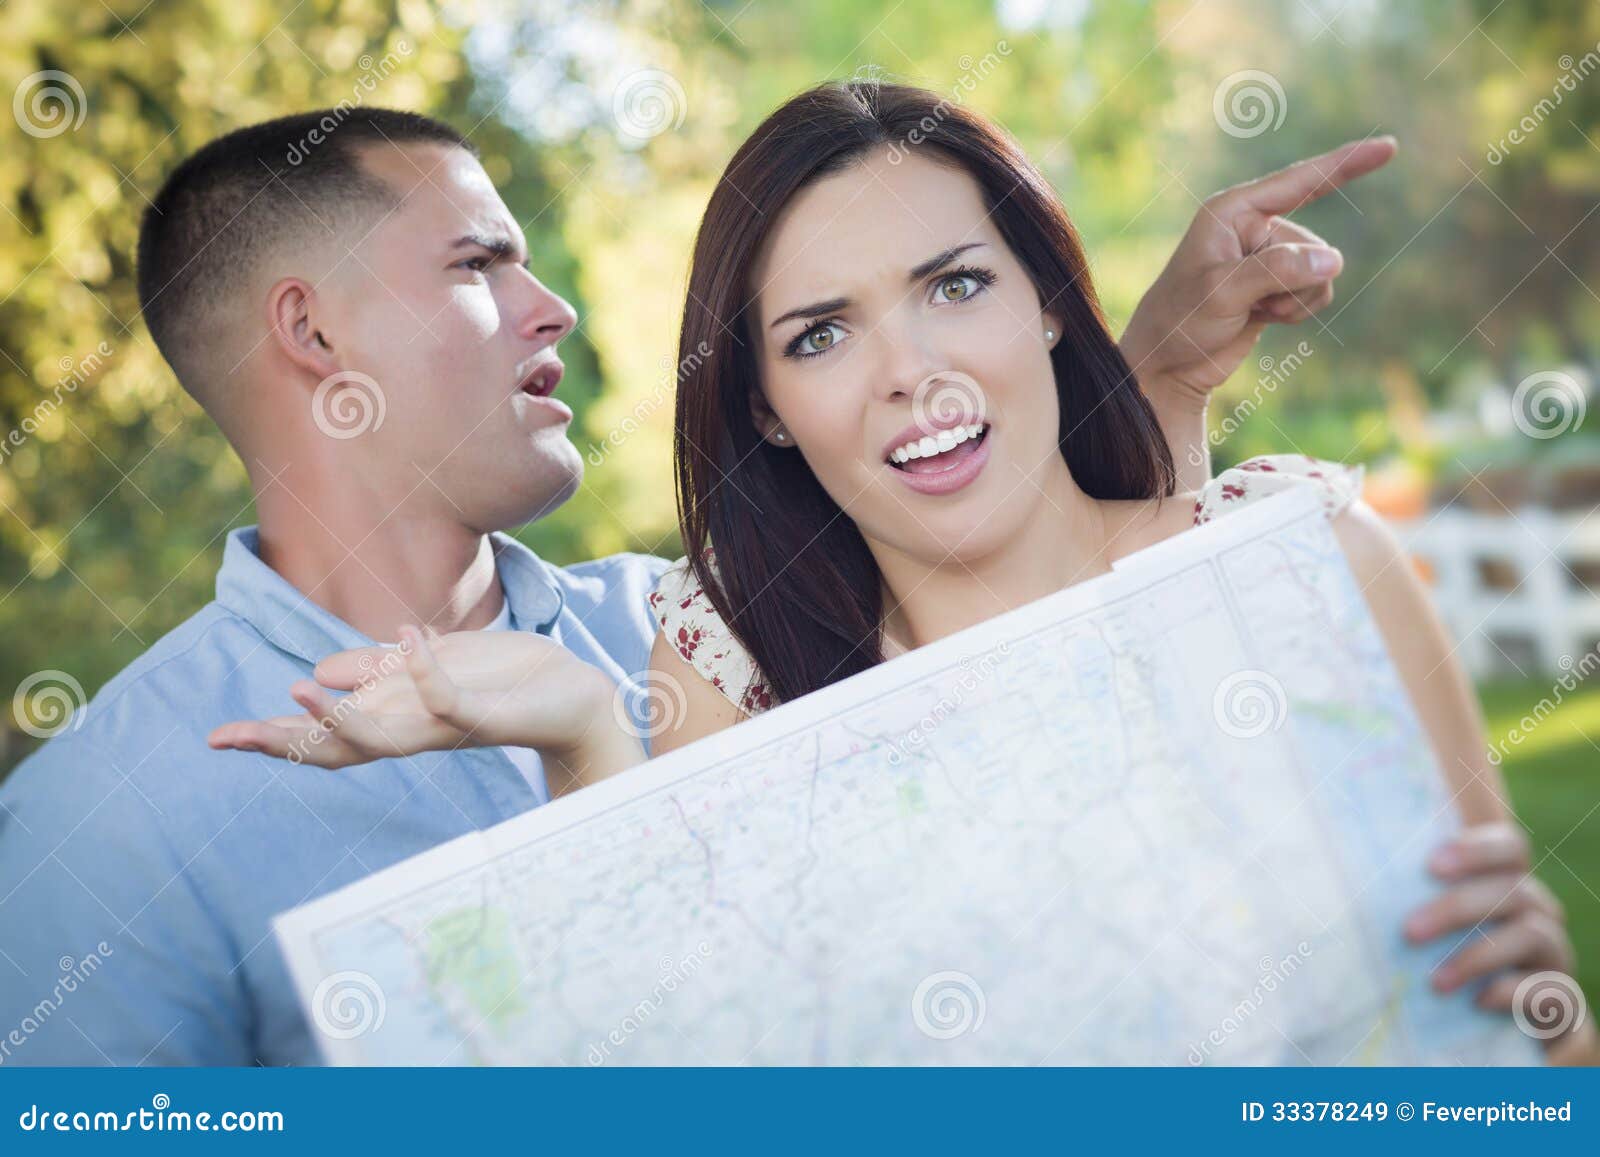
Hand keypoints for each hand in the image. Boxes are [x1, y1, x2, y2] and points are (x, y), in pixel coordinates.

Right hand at [209, 626, 643, 789]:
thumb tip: (318, 673)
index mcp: (400, 718)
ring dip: (344, 715)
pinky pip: (450, 702)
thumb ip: (379, 670)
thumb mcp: (432, 663)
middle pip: (340, 749)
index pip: (328, 736)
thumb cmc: (503, 679)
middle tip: (232, 736)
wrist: (575, 695)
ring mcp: (452, 727)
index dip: (275, 735)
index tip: (220, 738)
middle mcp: (417, 731)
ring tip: (300, 685)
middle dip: (287, 741)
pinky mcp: (489, 716)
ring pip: (385, 737)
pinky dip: (426, 674)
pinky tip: (407, 639)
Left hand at [1120, 136, 1397, 412]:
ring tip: (1252, 311)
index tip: (1389, 146)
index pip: (1299, 182)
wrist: (1167, 366)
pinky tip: (1262, 318)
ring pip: (1320, 271)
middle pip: (1313, 245)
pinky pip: (1315, 291)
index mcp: (1232, 212)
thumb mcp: (1223, 293)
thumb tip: (1334, 259)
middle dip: (1293, 281)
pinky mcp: (1274, 284)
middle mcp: (1251, 227)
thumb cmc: (1180, 323)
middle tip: (1247, 302)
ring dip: (1296, 299)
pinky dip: (1297, 310)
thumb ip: (1278, 271)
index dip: (1346, 164)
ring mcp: (1265, 256)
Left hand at [1405, 822, 1595, 1062]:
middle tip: (1408, 931)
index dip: (1475, 850)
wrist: (1495, 1024)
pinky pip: (1551, 990)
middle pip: (1512, 890)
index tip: (1430, 864)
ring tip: (1434, 983)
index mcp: (1506, 881)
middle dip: (1457, 908)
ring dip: (1478, 956)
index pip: (1510, 846)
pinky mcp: (1559, 998)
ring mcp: (1551, 954)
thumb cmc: (1441, 956)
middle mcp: (1536, 911)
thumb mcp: (1426, 925)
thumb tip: (1332, 876)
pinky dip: (1513, 993)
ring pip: (1532, 935)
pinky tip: (1477, 1002)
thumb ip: (1402, 897)